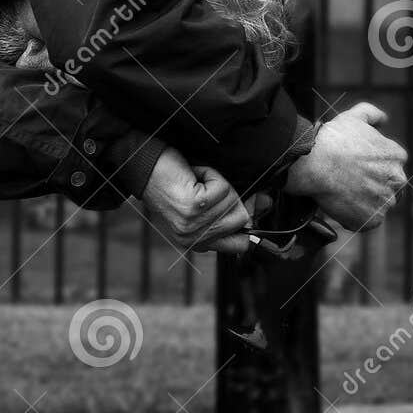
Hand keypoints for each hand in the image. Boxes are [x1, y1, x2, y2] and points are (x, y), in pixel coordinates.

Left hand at [140, 146, 260, 253]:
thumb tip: (267, 203)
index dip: (249, 225)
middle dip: (232, 197)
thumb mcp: (205, 201)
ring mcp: (193, 224)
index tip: (250, 205)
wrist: (144, 166)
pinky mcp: (195, 206)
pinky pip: (223, 187)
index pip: (239, 246)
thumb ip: (233, 207)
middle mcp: (193, 239)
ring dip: (218, 183)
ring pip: (234, 201)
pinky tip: (191, 175)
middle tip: (208, 188)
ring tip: (195, 181)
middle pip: (242, 219)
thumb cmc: (172, 182)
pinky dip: (211, 174)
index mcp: (196, 243)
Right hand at [287, 103, 407, 230]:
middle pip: (385, 189)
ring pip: (376, 206)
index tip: (351, 171)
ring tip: (338, 196)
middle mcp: (398, 179)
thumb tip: (384, 119)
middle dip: (368, 188)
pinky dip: (353, 219)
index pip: (388, 168)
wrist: (313, 163)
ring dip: (361, 204)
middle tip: (343, 185)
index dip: (368, 170)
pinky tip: (338, 207)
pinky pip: (364, 222)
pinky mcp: (372, 219)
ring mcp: (386, 200)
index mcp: (397, 156)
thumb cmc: (330, 139)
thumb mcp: (352, 117)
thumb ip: (371, 114)